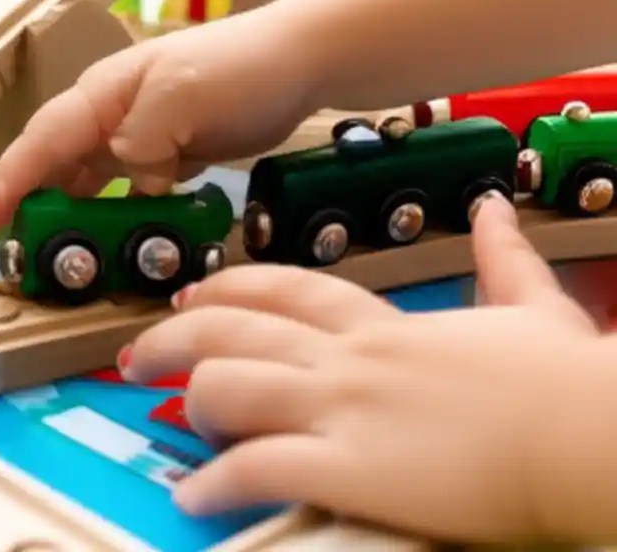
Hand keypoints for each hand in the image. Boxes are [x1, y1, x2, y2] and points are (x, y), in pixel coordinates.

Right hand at [0, 8, 319, 232]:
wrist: (299, 62)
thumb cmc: (238, 66)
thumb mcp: (184, 93)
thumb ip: (144, 138)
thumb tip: (124, 180)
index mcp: (103, 95)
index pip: (42, 142)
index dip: (6, 183)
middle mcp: (109, 117)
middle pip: (53, 167)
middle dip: (27, 207)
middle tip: (13, 257)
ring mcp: (135, 139)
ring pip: (85, 185)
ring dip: (69, 219)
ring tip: (54, 259)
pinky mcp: (163, 158)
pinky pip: (124, 196)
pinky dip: (114, 221)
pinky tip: (112, 245)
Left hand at [120, 193, 613, 542]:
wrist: (590, 436)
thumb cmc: (565, 385)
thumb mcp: (533, 308)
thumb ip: (502, 260)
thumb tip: (493, 210)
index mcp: (384, 325)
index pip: (286, 289)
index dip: (229, 287)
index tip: (192, 291)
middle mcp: (349, 358)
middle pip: (233, 329)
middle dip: (173, 337)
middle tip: (137, 353)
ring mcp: (345, 409)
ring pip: (229, 386)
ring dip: (193, 406)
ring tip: (180, 425)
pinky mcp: (351, 467)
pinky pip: (258, 467)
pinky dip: (216, 485)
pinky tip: (193, 498)